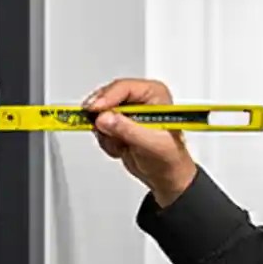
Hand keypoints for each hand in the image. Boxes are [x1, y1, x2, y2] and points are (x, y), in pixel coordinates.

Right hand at [82, 78, 198, 206]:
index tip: (94, 109)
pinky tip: (121, 148)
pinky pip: (99, 128)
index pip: (124, 88)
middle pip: (108, 97)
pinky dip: (106, 141)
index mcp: (154, 93)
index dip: (106, 98)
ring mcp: (127, 112)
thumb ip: (126, 129)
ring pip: (100, 114)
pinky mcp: (117, 124)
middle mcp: (139, 99)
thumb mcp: (150, 142)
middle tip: (102, 130)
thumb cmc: (169, 157)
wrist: (165, 176)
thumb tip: (104, 118)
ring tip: (122, 145)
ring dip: (107, 133)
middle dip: (104, 117)